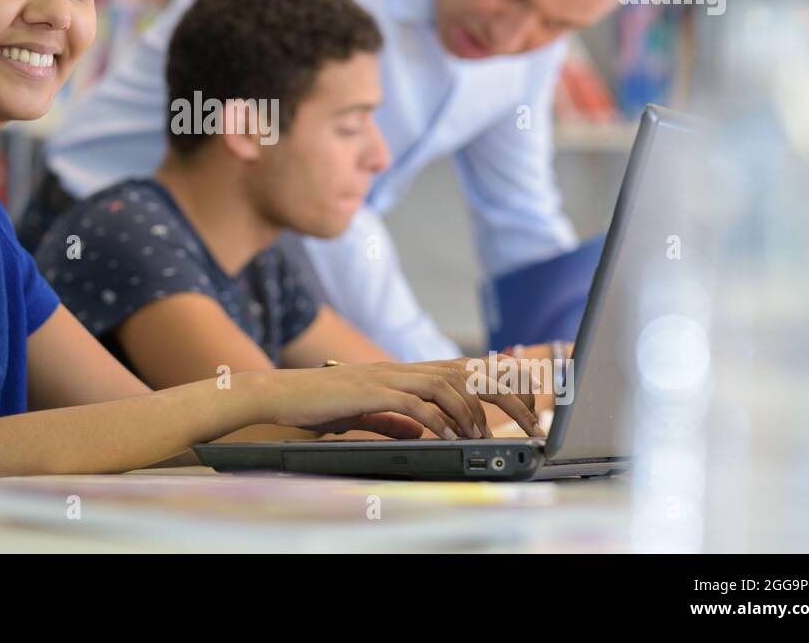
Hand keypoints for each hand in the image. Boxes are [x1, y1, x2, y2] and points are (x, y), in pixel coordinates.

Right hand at [243, 360, 541, 439]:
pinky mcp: (369, 393)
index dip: (501, 381)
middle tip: (531, 420)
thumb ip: (396, 418)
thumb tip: (424, 431)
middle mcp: (400, 368)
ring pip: (446, 385)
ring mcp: (386, 378)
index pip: (464, 368)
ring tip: (486, 436)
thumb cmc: (318, 403)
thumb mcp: (366, 411)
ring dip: (472, 412)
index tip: (528, 404)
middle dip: (505, 394)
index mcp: (403, 371)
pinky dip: (437, 423)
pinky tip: (450, 439)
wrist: (278, 393)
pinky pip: (414, 406)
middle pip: (466, 371)